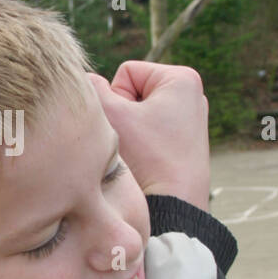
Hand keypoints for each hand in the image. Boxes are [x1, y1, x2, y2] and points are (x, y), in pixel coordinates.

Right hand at [87, 63, 209, 209]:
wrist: (175, 206)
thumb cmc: (148, 158)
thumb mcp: (114, 116)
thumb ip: (93, 88)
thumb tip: (85, 78)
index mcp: (182, 78)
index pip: (126, 72)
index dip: (116, 98)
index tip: (130, 126)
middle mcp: (192, 94)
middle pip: (134, 92)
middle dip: (124, 114)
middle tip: (134, 141)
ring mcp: (191, 117)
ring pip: (140, 112)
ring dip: (130, 129)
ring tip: (140, 152)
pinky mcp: (186, 139)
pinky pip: (151, 130)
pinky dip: (143, 142)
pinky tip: (147, 160)